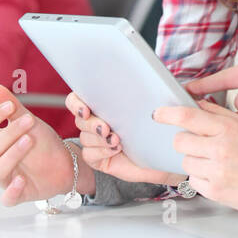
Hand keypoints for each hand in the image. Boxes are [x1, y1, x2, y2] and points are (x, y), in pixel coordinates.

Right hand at [0, 85, 79, 205]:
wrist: (64, 163)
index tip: (10, 106)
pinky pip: (8, 198)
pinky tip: (22, 179)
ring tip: (28, 140)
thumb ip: (12, 107)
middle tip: (29, 121)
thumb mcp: (29, 122)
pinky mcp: (16, 194)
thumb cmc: (42, 142)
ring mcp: (5, 178)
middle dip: (9, 133)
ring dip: (13, 154)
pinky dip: (12, 191)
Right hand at [64, 92, 182, 185]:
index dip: (75, 103)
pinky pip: (89, 154)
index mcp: (101, 105)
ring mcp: (94, 141)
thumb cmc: (153, 127)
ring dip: (100, 139)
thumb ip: (132, 94)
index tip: (85, 110)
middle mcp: (94, 122)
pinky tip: (115, 150)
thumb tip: (135, 78)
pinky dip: (102, 152)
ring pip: (84, 137)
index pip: (76, 99)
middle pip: (80, 120)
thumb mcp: (143, 107)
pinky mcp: (96, 158)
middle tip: (107, 128)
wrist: (161, 153)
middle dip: (92, 124)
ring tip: (117, 140)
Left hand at [152, 98, 237, 218]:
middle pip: (180, 140)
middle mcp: (220, 148)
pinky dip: (203, 179)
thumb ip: (221, 115)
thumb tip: (197, 105)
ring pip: (185, 162)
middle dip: (186, 142)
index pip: (188, 116)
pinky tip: (221, 177)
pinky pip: (194, 181)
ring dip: (196, 162)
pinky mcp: (215, 191)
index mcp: (228, 128)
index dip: (168, 114)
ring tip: (218, 164)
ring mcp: (216, 171)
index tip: (157, 114)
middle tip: (201, 146)